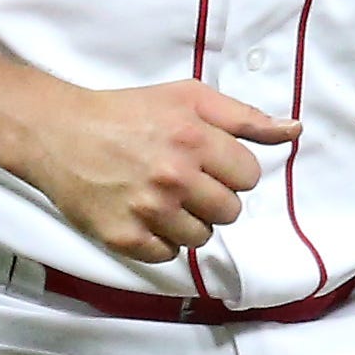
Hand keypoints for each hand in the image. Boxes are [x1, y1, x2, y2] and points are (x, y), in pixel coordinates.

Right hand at [12, 78, 300, 263]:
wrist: (60, 133)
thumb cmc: (127, 112)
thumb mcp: (187, 98)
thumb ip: (244, 117)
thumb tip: (294, 131)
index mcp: (194, 139)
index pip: (249, 177)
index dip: (231, 170)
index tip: (206, 162)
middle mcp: (174, 177)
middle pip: (230, 211)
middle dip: (212, 197)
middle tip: (182, 180)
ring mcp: (149, 211)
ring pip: (202, 238)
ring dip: (189, 222)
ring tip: (163, 198)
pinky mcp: (125, 237)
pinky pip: (168, 255)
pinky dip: (160, 240)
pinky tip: (143, 215)